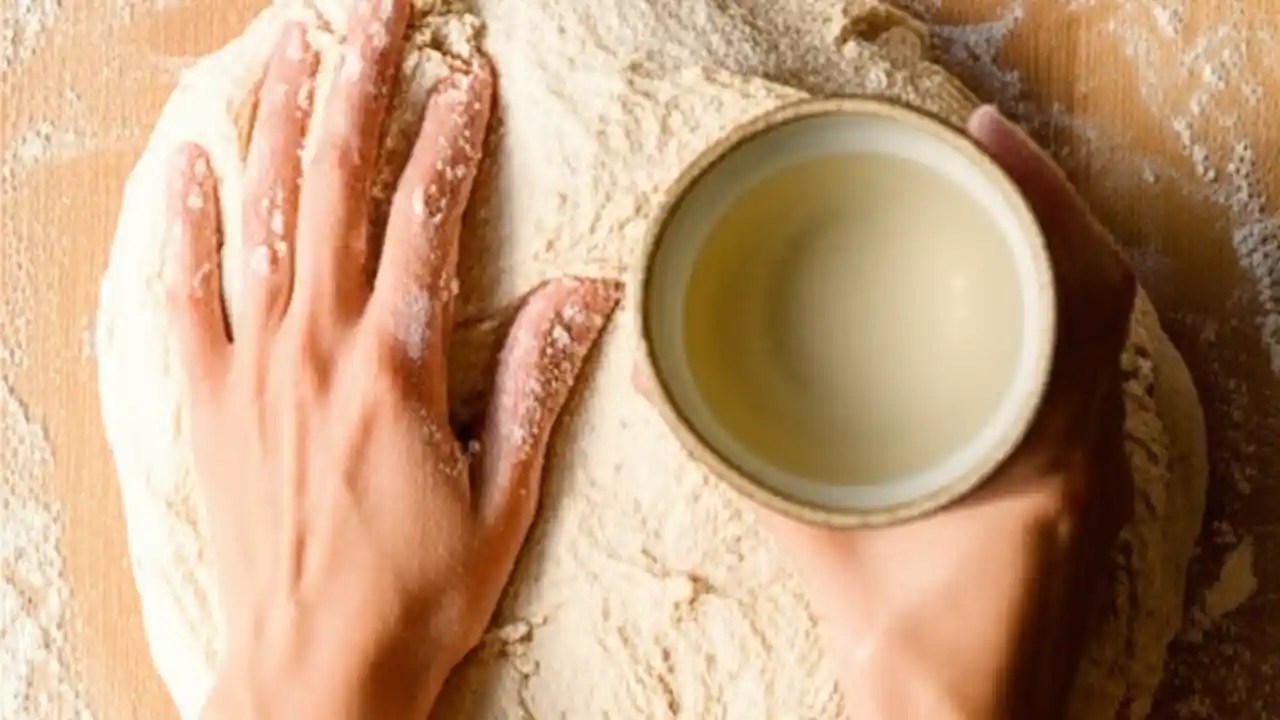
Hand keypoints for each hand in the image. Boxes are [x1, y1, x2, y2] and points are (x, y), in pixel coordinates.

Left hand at [162, 6, 618, 717]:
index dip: (451, 139)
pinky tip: (193, 162)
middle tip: (377, 11)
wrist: (312, 672)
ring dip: (281, 121)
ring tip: (298, 44)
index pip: (428, 219)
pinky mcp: (207, 401)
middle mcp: (316, 348)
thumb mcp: (503, 497)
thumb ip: (535, 383)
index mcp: (397, 368)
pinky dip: (185, 223)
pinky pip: (182, 294)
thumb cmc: (416, 594)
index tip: (469, 79)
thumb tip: (586, 291)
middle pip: (338, 185)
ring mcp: (252, 368)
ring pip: (263, 215)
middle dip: (360, 82)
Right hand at [762, 106, 1135, 719]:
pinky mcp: (1076, 480)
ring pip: (1097, 329)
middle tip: (977, 148)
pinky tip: (997, 296)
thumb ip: (739, 461)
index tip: (988, 138)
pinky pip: (1080, 369)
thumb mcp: (817, 543)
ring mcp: (1092, 463)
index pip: (1089, 297)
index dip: (1050, 199)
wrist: (962, 718)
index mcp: (1050, 455)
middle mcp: (1090, 450)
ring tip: (988, 201)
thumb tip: (659, 379)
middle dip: (1046, 206)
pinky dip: (1047, 311)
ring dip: (1050, 253)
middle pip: (1101, 291)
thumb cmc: (906, 644)